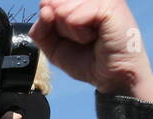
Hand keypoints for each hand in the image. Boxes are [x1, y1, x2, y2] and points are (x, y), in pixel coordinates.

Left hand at [30, 0, 152, 103]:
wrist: (111, 77)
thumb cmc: (89, 60)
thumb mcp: (54, 47)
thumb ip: (41, 29)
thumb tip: (44, 10)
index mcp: (81, 1)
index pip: (48, 2)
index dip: (50, 23)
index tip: (71, 36)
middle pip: (53, 6)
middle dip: (61, 29)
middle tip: (83, 39)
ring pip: (62, 11)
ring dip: (72, 33)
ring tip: (90, 38)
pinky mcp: (109, 5)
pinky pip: (74, 18)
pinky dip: (80, 34)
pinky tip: (96, 37)